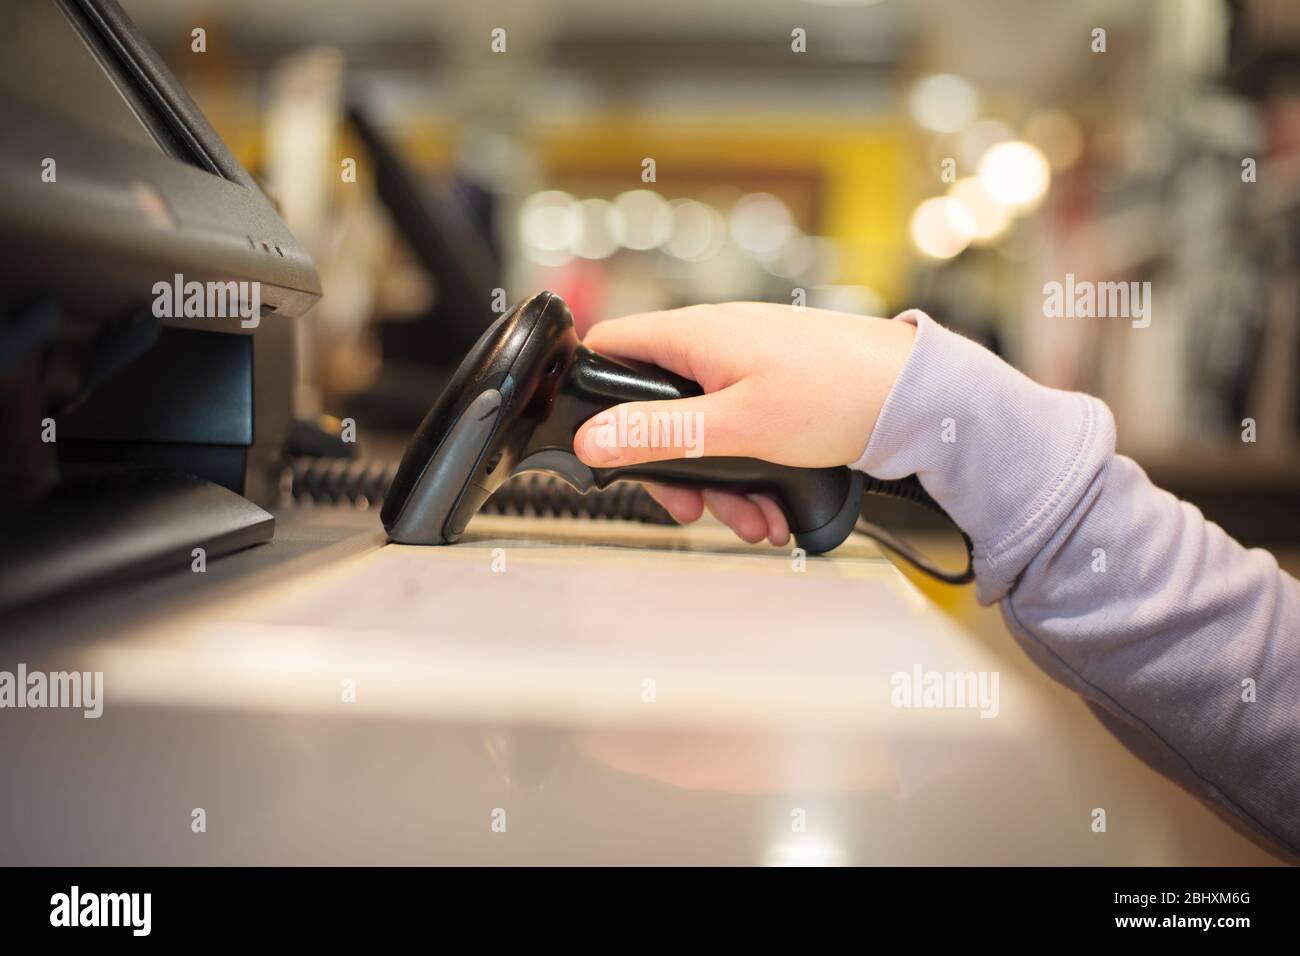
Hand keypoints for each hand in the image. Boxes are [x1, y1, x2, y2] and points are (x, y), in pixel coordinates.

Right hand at [572, 302, 915, 545]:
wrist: (919, 397)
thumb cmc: (839, 393)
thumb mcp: (738, 425)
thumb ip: (660, 433)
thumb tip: (592, 438)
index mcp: (695, 336)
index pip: (612, 345)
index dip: (593, 392)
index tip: (600, 445)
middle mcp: (716, 344)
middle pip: (658, 408)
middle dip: (672, 468)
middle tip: (689, 507)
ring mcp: (746, 367)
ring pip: (704, 432)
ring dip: (719, 484)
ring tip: (751, 520)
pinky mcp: (775, 391)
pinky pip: (741, 436)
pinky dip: (751, 475)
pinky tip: (773, 509)